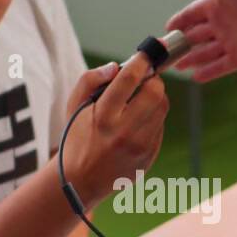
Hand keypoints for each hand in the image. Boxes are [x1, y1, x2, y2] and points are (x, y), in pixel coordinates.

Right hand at [60, 55, 167, 209]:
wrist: (80, 181)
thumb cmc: (76, 138)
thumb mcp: (73, 107)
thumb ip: (90, 80)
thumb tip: (115, 67)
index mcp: (103, 117)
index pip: (129, 79)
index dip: (141, 61)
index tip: (146, 55)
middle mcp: (124, 132)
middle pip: (156, 92)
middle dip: (153, 80)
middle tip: (146, 79)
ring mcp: (139, 147)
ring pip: (162, 108)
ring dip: (155, 98)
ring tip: (140, 100)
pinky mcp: (149, 157)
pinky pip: (160, 127)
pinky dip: (153, 118)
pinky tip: (137, 123)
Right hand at [166, 0, 236, 82]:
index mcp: (217, 4)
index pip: (192, 14)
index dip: (179, 21)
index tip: (166, 29)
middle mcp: (223, 23)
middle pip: (196, 36)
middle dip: (181, 44)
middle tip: (165, 53)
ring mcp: (231, 42)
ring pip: (205, 53)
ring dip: (191, 59)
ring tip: (176, 66)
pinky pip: (220, 67)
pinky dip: (208, 73)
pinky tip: (194, 78)